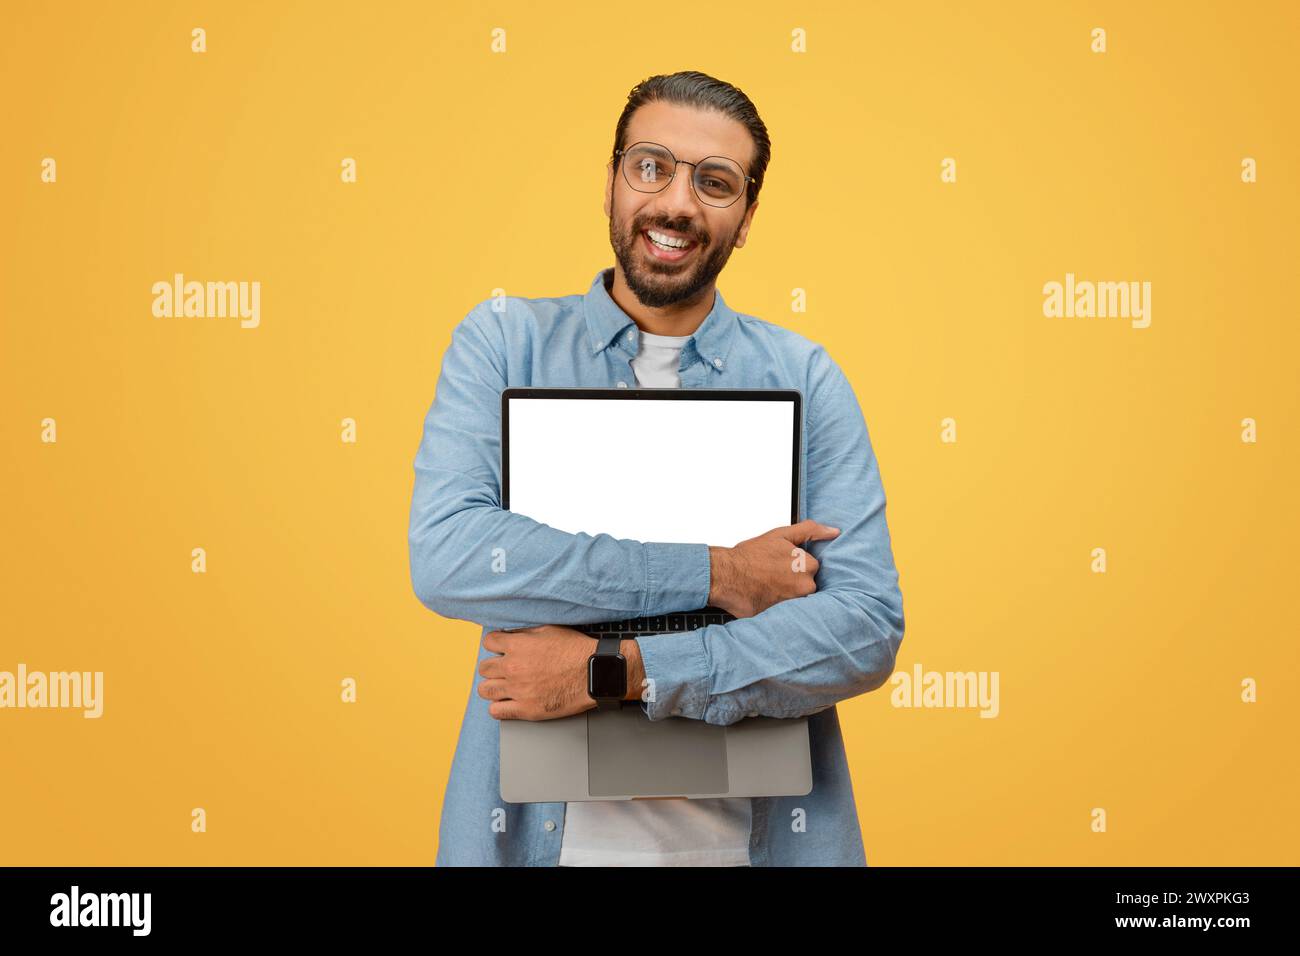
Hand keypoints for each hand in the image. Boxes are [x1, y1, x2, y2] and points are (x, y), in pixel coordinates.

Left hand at [478, 625, 644, 720]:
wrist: (595, 673)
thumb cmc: (576, 651)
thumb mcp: (549, 630)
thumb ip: (525, 633)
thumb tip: (509, 634)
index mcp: (518, 646)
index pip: (488, 642)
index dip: (495, 645)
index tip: (501, 649)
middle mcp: (514, 667)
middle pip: (484, 668)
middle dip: (493, 666)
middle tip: (503, 668)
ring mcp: (518, 690)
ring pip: (485, 690)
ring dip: (492, 686)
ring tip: (503, 686)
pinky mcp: (527, 709)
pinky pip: (496, 711)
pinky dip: (499, 707)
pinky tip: (508, 701)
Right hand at [707, 519, 839, 618]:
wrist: (725, 575)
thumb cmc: (749, 556)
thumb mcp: (781, 535)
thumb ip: (810, 530)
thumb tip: (834, 531)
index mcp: (808, 566)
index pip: (810, 567)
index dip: (793, 564)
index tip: (779, 564)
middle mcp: (804, 587)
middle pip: (805, 584)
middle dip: (791, 580)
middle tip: (771, 574)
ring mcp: (793, 604)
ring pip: (796, 598)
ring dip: (784, 593)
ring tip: (766, 585)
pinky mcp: (780, 617)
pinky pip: (785, 612)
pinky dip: (777, 605)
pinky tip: (764, 597)